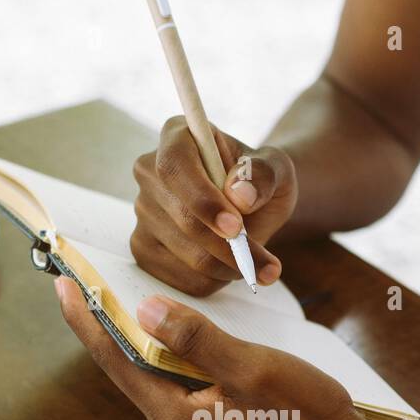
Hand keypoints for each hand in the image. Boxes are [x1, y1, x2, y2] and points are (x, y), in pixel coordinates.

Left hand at [56, 277, 388, 419]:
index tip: (64, 285)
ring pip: (156, 375)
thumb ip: (196, 340)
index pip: (117, 362)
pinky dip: (174, 354)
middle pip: (130, 369)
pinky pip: (179, 384)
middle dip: (109, 326)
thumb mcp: (253, 369)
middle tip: (87, 282)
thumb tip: (147, 311)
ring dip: (144, 338)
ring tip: (125, 299)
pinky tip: (177, 330)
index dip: (86, 321)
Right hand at [131, 117, 297, 296]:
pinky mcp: (144, 249)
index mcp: (177, 137)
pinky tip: (234, 269)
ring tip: (260, 266)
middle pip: (184, 221)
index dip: (203, 200)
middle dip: (229, 248)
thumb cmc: (260, 181)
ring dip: (229, 269)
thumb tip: (240, 194)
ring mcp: (142, 213)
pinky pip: (180, 279)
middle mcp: (150, 172)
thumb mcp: (277, 168)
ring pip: (186, 257)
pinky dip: (214, 282)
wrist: (251, 208)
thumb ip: (263, 174)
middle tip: (268, 265)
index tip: (235, 227)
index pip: (176, 167)